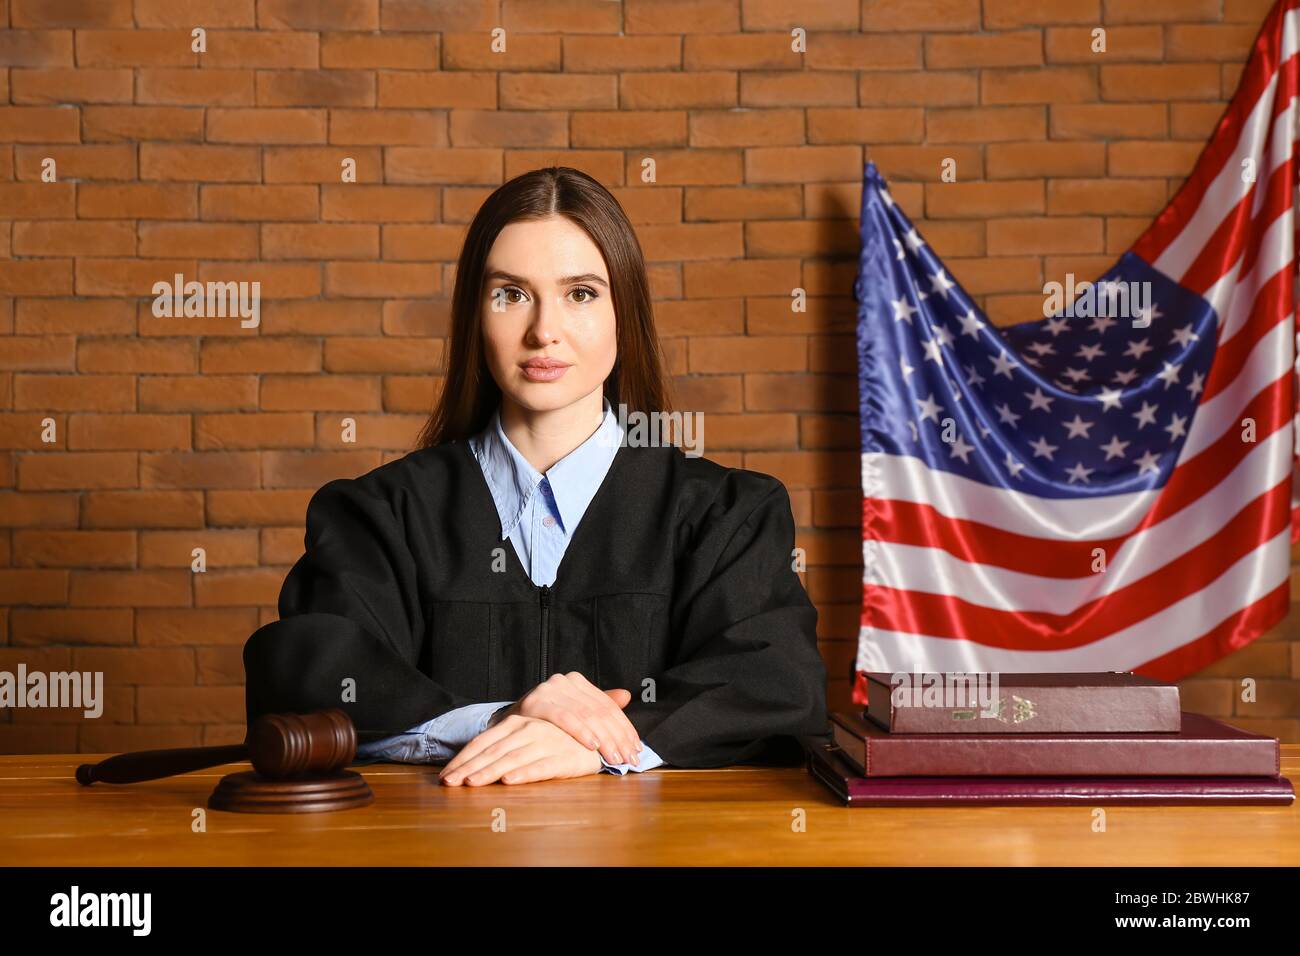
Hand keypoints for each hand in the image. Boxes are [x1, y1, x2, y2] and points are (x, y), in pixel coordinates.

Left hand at [438, 715, 603, 785]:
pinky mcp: (564, 758)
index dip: (463, 757)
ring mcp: (546, 743)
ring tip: (471, 783)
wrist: (599, 736)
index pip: (483, 740)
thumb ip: (503, 744)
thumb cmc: (558, 737)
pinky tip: (509, 781)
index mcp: (518, 722)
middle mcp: (529, 730)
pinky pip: (541, 766)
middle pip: (493, 751)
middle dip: (468, 768)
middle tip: (448, 784)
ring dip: (490, 772)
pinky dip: (525, 773)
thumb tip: (471, 762)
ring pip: (512, 759)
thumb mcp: (528, 735)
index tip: (445, 774)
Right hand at [486, 671, 641, 766]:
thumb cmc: (545, 722)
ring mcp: (550, 689)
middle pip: (601, 711)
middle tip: (630, 759)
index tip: (637, 750)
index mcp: (577, 682)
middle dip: (618, 738)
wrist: (508, 725)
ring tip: (615, 758)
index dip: (625, 729)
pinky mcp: (536, 701)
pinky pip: (564, 718)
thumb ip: (599, 704)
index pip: (609, 707)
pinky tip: (593, 746)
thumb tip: (627, 695)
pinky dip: (580, 731)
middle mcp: (565, 680)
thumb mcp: (574, 712)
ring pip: (587, 715)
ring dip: (604, 739)